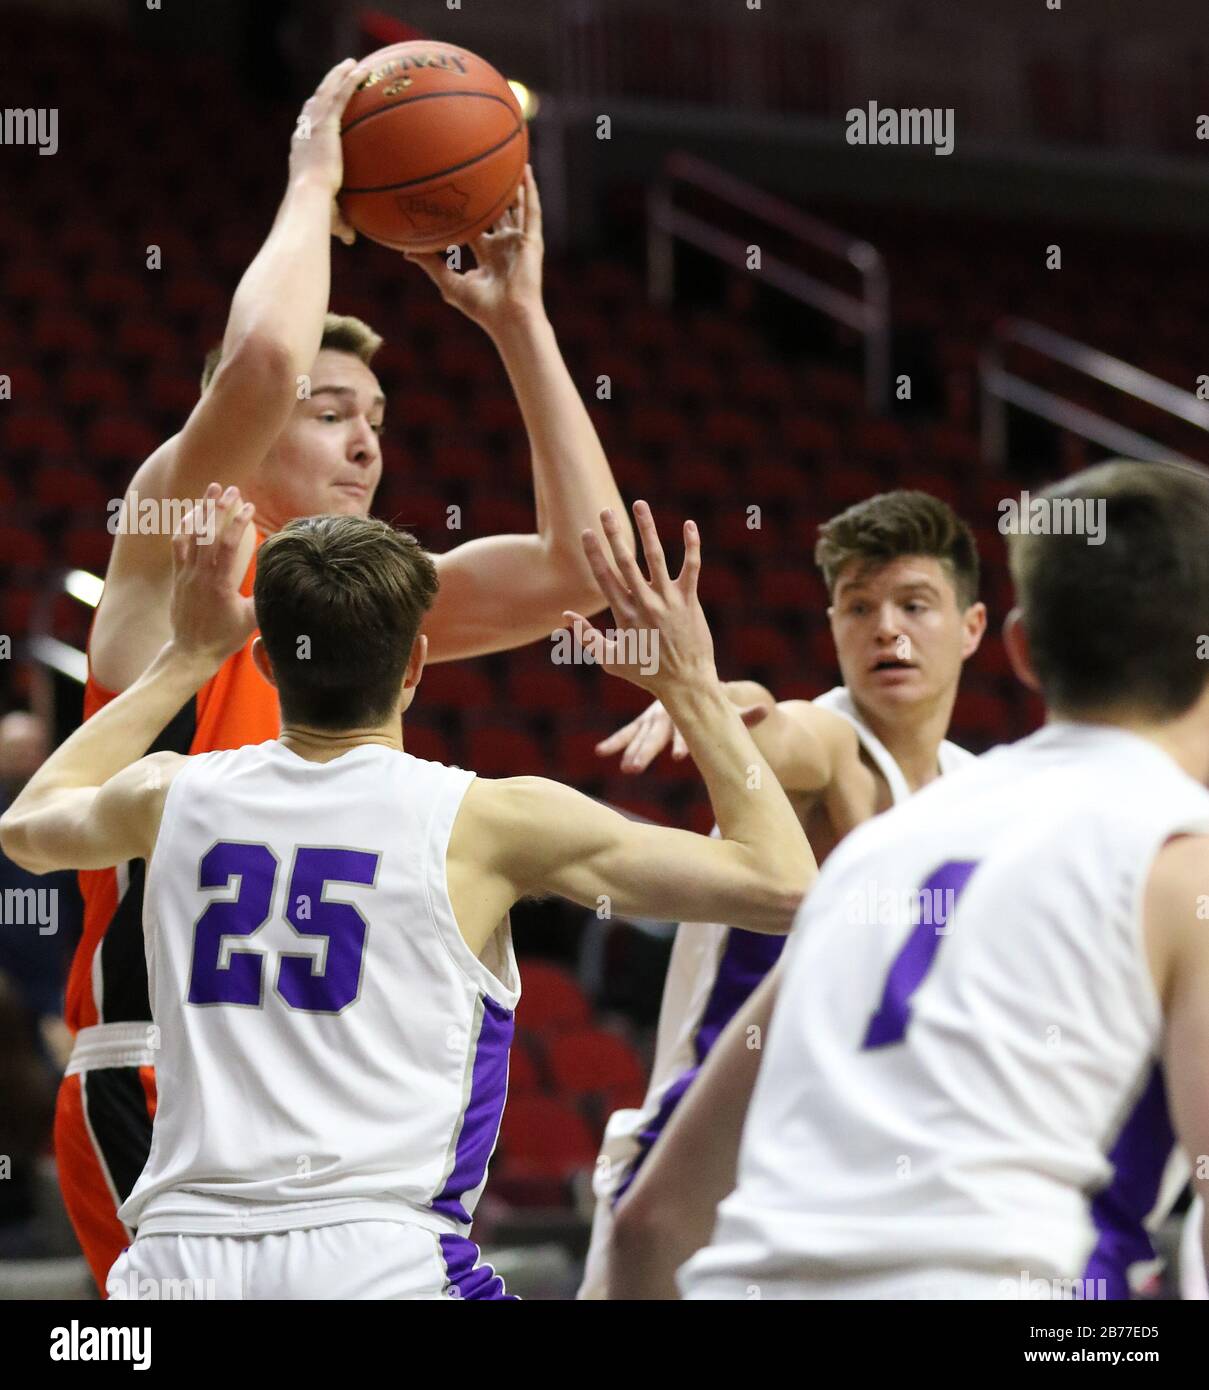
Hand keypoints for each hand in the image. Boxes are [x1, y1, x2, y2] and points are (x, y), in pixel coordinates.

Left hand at [168, 484, 257, 670]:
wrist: (191, 652)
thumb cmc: (225, 638)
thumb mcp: (250, 620)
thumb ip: (264, 596)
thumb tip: (284, 577)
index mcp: (220, 584)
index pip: (228, 545)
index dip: (238, 522)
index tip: (249, 506)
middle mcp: (200, 575)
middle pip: (209, 533)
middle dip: (220, 508)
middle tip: (231, 488)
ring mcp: (187, 575)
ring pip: (192, 535)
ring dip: (202, 510)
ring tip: (211, 490)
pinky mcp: (179, 578)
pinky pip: (179, 546)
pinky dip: (185, 527)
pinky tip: (192, 514)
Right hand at [288, 57, 364, 243]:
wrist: (311, 199)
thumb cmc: (316, 213)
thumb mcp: (330, 216)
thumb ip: (342, 223)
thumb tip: (352, 241)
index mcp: (301, 152)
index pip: (306, 130)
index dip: (312, 118)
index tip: (320, 111)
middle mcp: (304, 135)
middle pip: (314, 105)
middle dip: (325, 90)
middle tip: (336, 78)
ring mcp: (314, 126)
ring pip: (326, 93)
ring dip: (338, 76)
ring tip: (352, 65)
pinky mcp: (326, 124)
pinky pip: (339, 96)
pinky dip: (348, 81)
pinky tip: (360, 69)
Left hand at [403, 165, 543, 329]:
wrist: (509, 318)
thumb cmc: (482, 308)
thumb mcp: (449, 282)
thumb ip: (430, 263)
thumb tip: (405, 251)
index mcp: (488, 255)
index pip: (476, 226)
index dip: (468, 209)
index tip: (454, 191)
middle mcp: (504, 246)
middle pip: (498, 213)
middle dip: (493, 193)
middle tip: (482, 168)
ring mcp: (519, 243)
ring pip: (517, 207)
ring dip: (514, 185)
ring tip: (509, 159)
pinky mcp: (531, 242)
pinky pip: (532, 211)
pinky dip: (530, 191)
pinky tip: (525, 170)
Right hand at [564, 500, 714, 698]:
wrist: (685, 684)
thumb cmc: (647, 674)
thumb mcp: (610, 660)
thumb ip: (586, 637)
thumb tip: (567, 616)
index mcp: (624, 615)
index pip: (604, 578)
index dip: (593, 553)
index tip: (585, 533)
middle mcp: (644, 604)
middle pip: (625, 562)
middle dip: (613, 534)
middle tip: (605, 511)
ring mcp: (668, 601)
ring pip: (656, 557)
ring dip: (647, 528)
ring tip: (640, 505)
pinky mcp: (689, 601)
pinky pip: (692, 567)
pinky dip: (691, 545)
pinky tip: (689, 524)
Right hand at [597, 694, 773, 773]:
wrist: (690, 675)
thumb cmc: (713, 698)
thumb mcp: (728, 707)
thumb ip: (744, 712)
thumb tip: (767, 709)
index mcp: (685, 709)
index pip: (683, 728)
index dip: (680, 742)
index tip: (678, 757)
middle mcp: (667, 711)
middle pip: (656, 734)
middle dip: (646, 751)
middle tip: (634, 768)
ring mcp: (654, 716)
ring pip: (640, 736)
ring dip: (629, 751)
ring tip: (623, 767)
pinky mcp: (645, 721)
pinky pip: (627, 732)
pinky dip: (615, 742)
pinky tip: (600, 752)